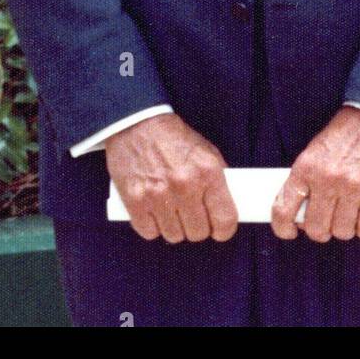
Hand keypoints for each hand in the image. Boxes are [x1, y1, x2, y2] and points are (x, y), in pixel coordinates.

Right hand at [105, 113, 238, 243]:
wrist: (135, 122)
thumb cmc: (172, 138)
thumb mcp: (205, 152)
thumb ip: (217, 181)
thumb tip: (224, 208)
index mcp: (207, 172)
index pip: (225, 220)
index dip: (223, 230)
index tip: (218, 229)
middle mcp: (184, 185)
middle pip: (198, 232)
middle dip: (195, 226)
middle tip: (189, 213)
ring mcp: (158, 194)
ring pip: (174, 236)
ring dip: (173, 226)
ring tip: (169, 208)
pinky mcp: (135, 200)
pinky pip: (149, 232)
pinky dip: (151, 225)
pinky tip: (152, 210)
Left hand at [270, 105, 359, 241]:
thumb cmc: (344, 134)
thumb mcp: (314, 151)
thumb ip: (307, 179)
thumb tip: (303, 211)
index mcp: (305, 168)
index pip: (284, 208)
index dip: (282, 227)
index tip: (288, 231)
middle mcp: (327, 181)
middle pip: (316, 228)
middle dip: (318, 231)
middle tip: (323, 222)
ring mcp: (353, 189)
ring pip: (342, 232)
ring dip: (342, 229)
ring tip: (345, 217)